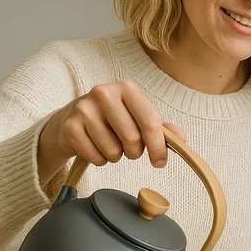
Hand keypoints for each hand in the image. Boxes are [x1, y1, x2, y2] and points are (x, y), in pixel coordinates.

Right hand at [38, 81, 185, 184]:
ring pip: (113, 151)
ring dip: (115, 156)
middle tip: (128, 149)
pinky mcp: (69, 127)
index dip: (158, 146)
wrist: (71, 119)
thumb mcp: (137, 118)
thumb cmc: (111, 119)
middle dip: (134, 152)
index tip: (160, 162)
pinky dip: (99, 160)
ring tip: (109, 145)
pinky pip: (95, 158)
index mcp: (127, 89)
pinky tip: (95, 147)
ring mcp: (84, 109)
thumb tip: (181, 138)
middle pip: (132, 139)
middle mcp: (104, 93)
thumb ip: (160, 128)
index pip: (150, 121)